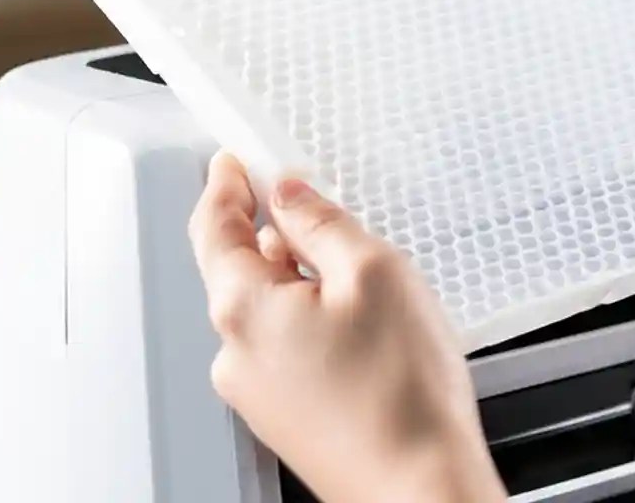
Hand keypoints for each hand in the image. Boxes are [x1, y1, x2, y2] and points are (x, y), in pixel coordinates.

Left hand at [188, 153, 505, 502]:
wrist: (421, 485)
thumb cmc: (401, 392)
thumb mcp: (373, 271)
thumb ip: (322, 223)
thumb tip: (291, 195)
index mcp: (243, 307)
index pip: (213, 226)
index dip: (226, 185)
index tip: (235, 163)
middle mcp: (236, 352)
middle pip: (241, 270)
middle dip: (275, 236)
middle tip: (321, 212)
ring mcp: (258, 392)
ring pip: (271, 312)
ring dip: (302, 284)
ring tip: (368, 288)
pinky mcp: (287, 417)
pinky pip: (290, 350)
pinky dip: (315, 326)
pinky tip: (368, 334)